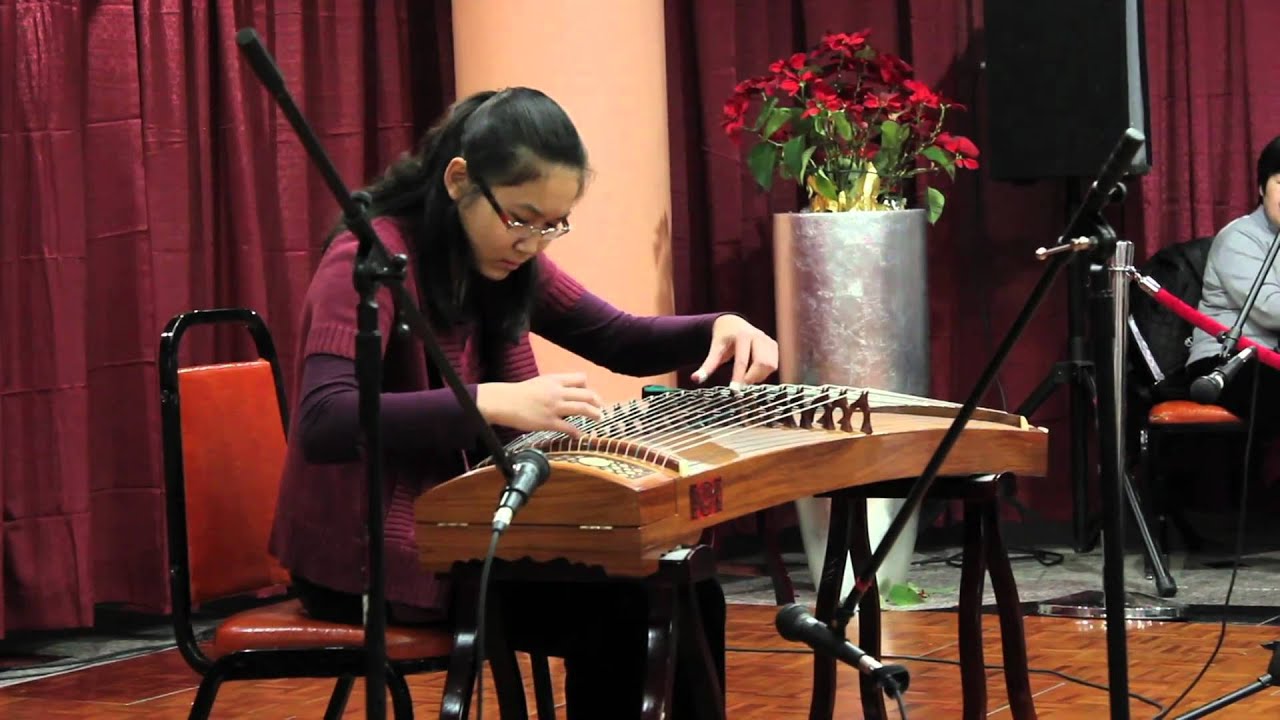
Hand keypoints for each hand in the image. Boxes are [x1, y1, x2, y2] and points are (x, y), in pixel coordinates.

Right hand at [477, 373, 604, 436]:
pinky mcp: (549, 422)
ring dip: (594, 414)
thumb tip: (566, 392)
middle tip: (600, 408)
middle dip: (597, 402)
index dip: (588, 387)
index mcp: (555, 380)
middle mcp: (558, 392)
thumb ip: (554, 386)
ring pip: (583, 408)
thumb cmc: (519, 393)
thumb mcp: (540, 382)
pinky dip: (577, 432)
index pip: (581, 379)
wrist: (504, 402)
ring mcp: (554, 407)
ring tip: (598, 418)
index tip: (589, 395)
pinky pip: (569, 427)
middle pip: (587, 394)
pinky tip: (579, 436)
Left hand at [692, 314, 778, 385]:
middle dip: (751, 377)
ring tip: (746, 376)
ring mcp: (768, 340)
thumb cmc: (723, 339)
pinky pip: (773, 365)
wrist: (733, 324)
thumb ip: (707, 366)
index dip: (739, 377)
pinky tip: (753, 370)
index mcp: (742, 336)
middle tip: (741, 385)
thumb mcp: (714, 350)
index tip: (735, 390)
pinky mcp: (773, 345)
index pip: (742, 360)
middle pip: (761, 363)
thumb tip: (695, 379)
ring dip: (758, 376)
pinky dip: (763, 372)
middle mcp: (758, 336)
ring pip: (770, 366)